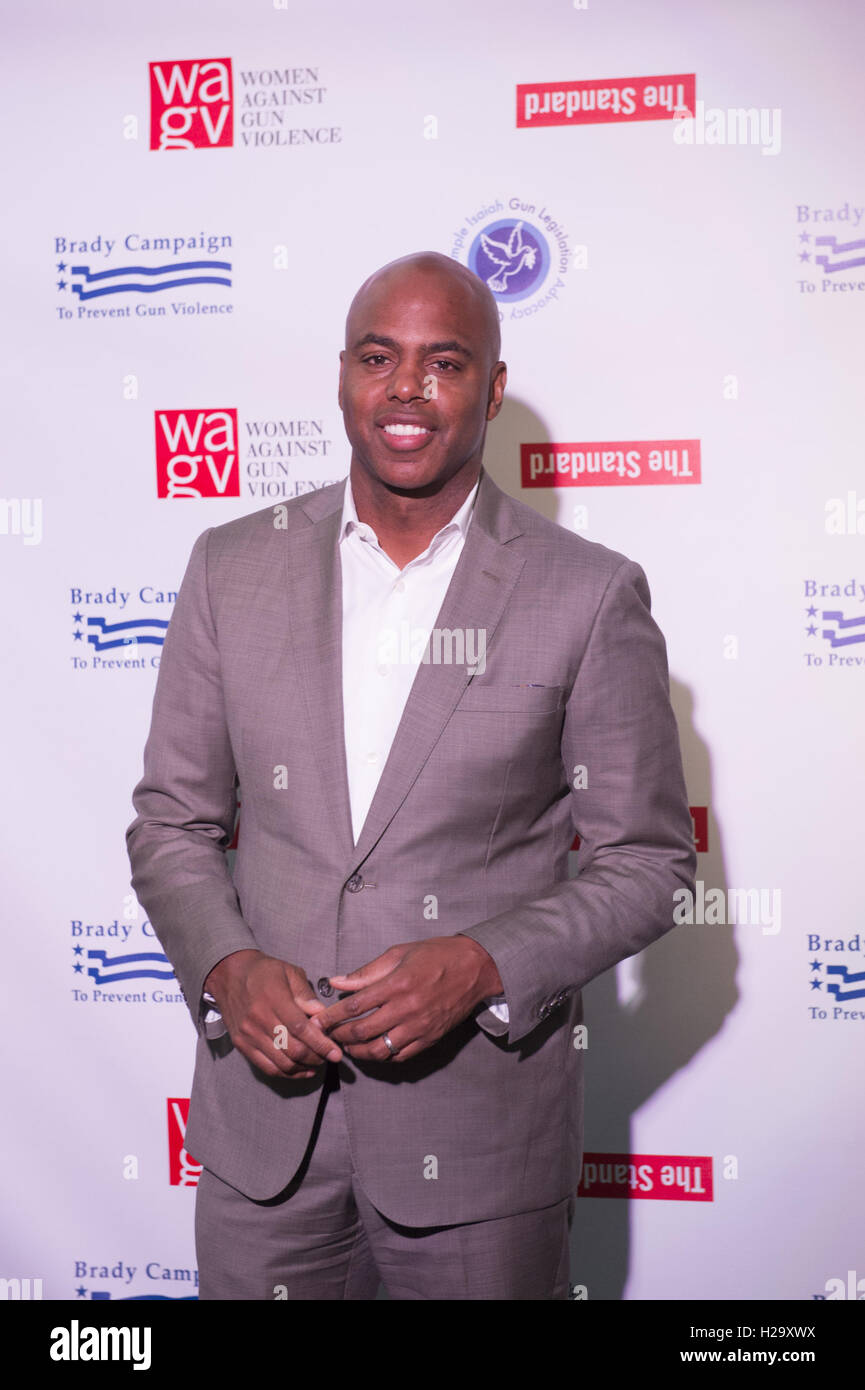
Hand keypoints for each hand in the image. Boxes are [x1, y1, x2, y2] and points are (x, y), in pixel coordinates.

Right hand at [204, 949, 342, 1078]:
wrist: (228, 975)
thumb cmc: (263, 972)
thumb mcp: (288, 972)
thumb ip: (306, 994)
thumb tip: (321, 1014)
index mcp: (273, 998)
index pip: (300, 1028)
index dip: (320, 1043)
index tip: (335, 1053)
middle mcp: (258, 1019)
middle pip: (292, 1049)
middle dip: (316, 1057)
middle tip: (329, 1057)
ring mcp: (248, 1034)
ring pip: (281, 1063)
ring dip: (303, 1067)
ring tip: (317, 1063)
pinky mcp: (241, 1044)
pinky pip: (266, 1067)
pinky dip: (286, 1073)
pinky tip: (300, 1070)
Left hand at [316, 936, 503, 1063]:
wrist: (475, 968)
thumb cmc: (436, 955)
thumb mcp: (399, 954)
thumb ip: (366, 972)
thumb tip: (337, 982)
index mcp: (397, 984)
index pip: (355, 1006)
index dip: (331, 1016)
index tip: (317, 1020)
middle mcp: (407, 1008)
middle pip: (362, 1031)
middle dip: (338, 1035)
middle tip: (326, 1035)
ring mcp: (419, 1027)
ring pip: (379, 1050)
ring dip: (357, 1051)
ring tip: (347, 1045)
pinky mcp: (429, 1038)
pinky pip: (400, 1055)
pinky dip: (382, 1056)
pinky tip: (372, 1048)